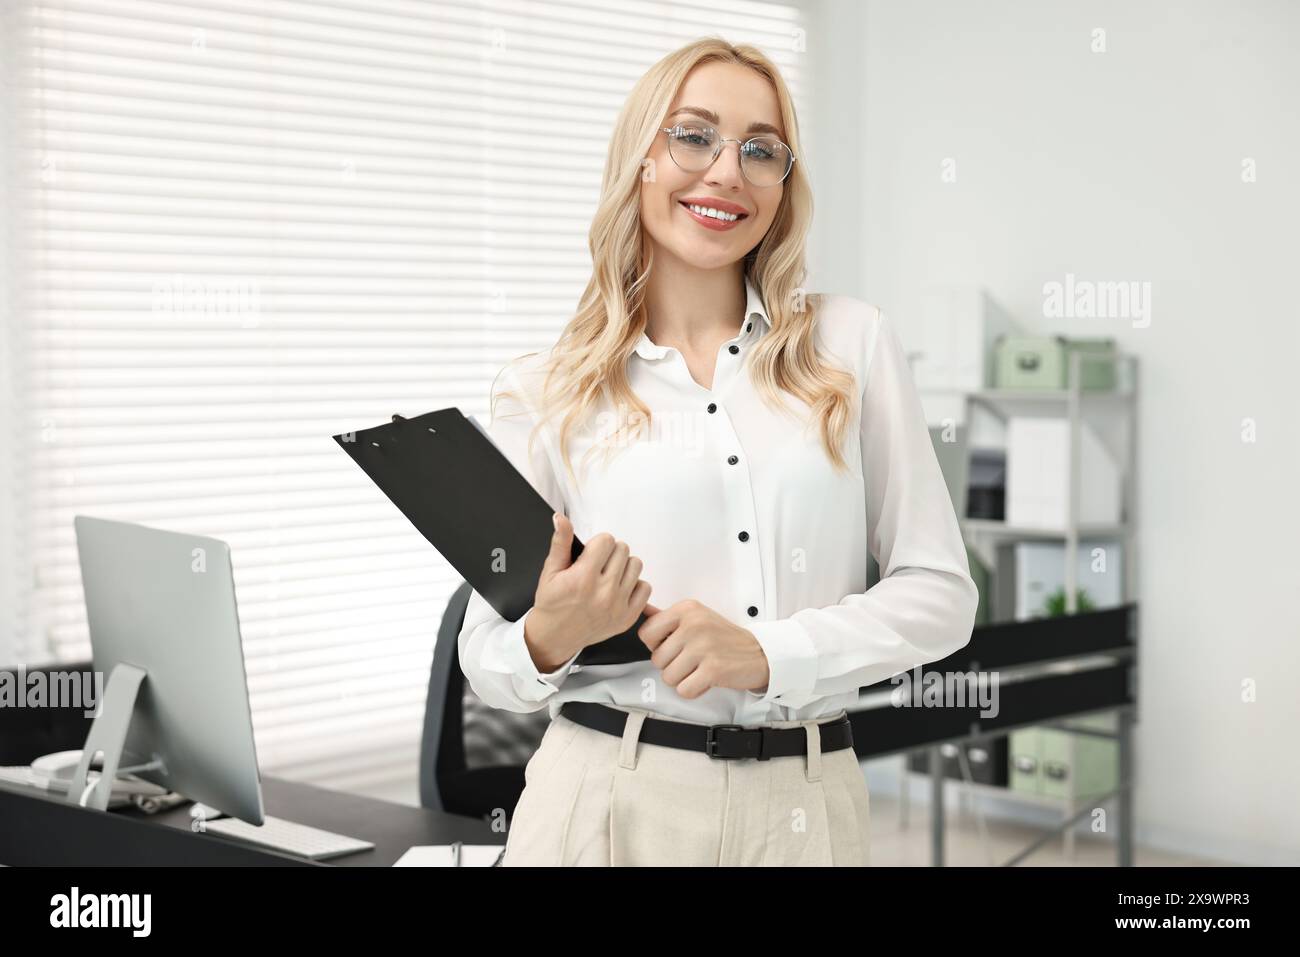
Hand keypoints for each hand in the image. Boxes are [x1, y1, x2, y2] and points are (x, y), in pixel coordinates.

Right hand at [524, 512, 652, 671]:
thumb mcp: (550, 571)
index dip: (598, 544)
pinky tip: (619, 589)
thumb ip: (560, 543)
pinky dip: (634, 585)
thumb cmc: (552, 603)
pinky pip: (645, 588)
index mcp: (582, 578)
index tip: (591, 554)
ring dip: (623, 566)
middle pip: (622, 550)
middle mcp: (603, 592)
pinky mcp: (627, 618)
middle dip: (610, 553)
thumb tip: (560, 518)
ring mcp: (618, 606)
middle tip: (598, 565)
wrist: (556, 637)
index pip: (606, 540)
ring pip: (636, 565)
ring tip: (609, 575)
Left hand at [637, 599, 770, 699]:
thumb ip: (666, 616)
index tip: (675, 645)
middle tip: (693, 659)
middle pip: (656, 659)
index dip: (657, 645)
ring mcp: (703, 647)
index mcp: (686, 609)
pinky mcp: (712, 670)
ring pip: (668, 677)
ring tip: (700, 668)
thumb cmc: (725, 638)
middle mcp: (693, 625)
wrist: (760, 653)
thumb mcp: (697, 617)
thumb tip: (641, 608)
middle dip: (672, 665)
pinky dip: (694, 690)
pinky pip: (684, 690)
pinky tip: (706, 679)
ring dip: (683, 679)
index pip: (646, 632)